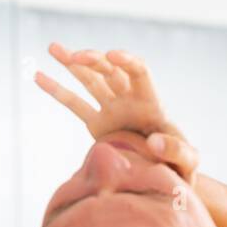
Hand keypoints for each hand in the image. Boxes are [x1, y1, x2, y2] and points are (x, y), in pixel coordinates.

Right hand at [35, 44, 199, 183]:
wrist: (166, 178)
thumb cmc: (182, 169)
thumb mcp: (188, 160)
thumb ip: (177, 150)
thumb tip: (153, 142)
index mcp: (152, 104)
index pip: (139, 72)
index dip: (127, 61)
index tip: (112, 55)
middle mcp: (130, 101)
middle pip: (110, 71)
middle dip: (94, 61)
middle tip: (76, 56)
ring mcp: (112, 111)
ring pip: (90, 80)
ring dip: (73, 63)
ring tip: (53, 47)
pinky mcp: (98, 125)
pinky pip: (75, 104)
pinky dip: (58, 91)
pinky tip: (39, 76)